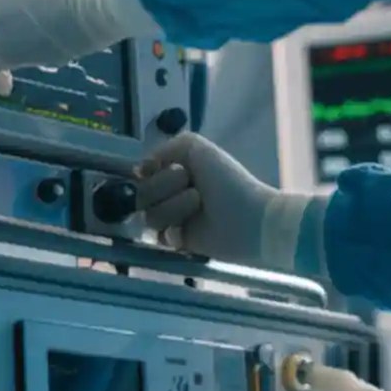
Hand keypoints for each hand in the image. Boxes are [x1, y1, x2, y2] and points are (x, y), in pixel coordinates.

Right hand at [136, 133, 312, 270]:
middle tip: (192, 187)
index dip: (149, 171)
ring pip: (148, 216)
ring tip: (198, 207)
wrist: (250, 218)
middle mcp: (170, 193)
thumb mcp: (195, 148)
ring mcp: (173, 219)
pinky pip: (158, 238)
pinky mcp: (178, 242)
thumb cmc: (227, 180)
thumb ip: (163, 149)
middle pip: (140, 193)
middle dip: (164, 187)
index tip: (163, 168)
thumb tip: (140, 169)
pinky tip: (187, 233)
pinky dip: (173, 232)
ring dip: (173, 208)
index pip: (141, 172)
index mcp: (173, 170)